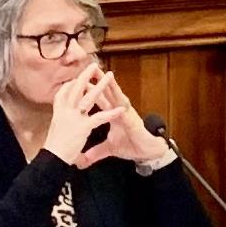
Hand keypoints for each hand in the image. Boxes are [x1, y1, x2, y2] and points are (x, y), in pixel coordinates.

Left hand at [43, 65, 168, 170]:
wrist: (147, 152)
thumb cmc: (131, 146)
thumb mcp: (110, 148)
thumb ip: (97, 151)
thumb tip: (84, 158)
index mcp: (113, 114)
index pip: (99, 99)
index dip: (90, 91)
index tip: (79, 82)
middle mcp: (120, 110)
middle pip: (107, 93)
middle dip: (99, 81)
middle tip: (89, 68)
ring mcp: (127, 113)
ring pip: (117, 96)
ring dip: (112, 85)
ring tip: (105, 74)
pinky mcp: (133, 121)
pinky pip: (126, 110)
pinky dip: (121, 103)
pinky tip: (118, 96)